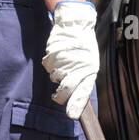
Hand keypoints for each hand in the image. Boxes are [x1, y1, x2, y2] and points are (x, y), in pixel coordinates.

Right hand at [42, 1, 99, 117]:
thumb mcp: (90, 63)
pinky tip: (57, 56)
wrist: (76, 24)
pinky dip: (50, 63)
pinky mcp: (54, 51)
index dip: (76, 103)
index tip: (71, 115)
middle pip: (65, 88)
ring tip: (63, 64)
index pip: (83, 90)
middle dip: (61, 96)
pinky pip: (48, 65)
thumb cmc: (83, 47)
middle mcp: (79, 65)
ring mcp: (65, 59)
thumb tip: (77, 102)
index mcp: (91, 69)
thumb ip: (84, 81)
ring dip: (56, 74)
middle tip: (58, 97)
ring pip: (54, 77)